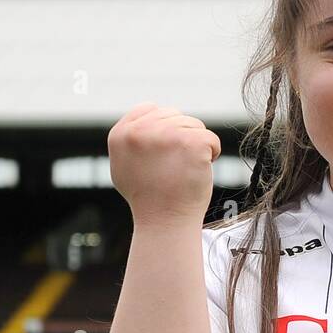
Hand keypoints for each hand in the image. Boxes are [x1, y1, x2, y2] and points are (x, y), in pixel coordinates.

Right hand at [107, 102, 221, 224]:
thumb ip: (131, 140)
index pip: (150, 109)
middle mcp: (139, 131)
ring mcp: (165, 135)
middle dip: (181, 138)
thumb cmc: (148, 200)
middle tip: (175, 167)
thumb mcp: (124, 166)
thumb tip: (148, 118)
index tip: (165, 155)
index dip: (164, 129)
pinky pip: (211, 138)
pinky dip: (212, 154)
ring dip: (196, 146)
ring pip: (194, 125)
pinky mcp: (191, 142)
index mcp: (120, 134)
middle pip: (174, 116)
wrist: (165, 223)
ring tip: (184, 171)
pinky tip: (199, 171)